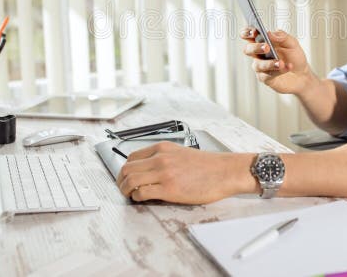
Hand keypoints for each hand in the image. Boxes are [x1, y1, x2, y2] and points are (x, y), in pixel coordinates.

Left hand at [116, 142, 252, 203]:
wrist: (224, 171)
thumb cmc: (207, 165)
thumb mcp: (181, 153)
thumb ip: (164, 158)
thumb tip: (149, 171)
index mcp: (163, 148)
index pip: (132, 157)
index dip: (125, 169)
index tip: (126, 177)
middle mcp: (160, 158)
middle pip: (127, 169)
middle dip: (121, 181)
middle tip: (124, 189)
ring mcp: (164, 173)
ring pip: (131, 181)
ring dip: (126, 190)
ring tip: (130, 196)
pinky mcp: (169, 189)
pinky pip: (142, 193)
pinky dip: (137, 197)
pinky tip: (142, 199)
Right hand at [241, 28, 315, 95]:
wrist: (302, 74)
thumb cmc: (294, 57)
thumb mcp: (292, 43)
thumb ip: (282, 36)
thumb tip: (270, 33)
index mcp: (263, 42)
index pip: (248, 35)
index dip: (247, 32)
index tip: (254, 31)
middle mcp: (259, 54)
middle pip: (248, 49)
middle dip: (255, 47)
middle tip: (267, 47)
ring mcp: (261, 67)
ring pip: (258, 65)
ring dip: (269, 63)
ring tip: (281, 62)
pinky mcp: (266, 78)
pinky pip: (267, 75)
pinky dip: (278, 71)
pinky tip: (286, 67)